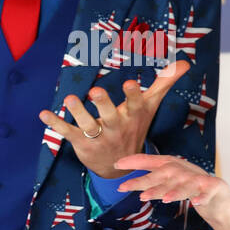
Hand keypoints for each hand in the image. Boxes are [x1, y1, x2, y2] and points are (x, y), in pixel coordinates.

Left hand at [38, 60, 189, 179]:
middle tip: (95, 92)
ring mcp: (97, 136)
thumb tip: (185, 63)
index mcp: (131, 116)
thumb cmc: (134, 127)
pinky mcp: (80, 142)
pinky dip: (55, 123)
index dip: (132, 94)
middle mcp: (114, 126)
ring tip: (69, 98)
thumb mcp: (149, 106)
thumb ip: (164, 84)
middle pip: (108, 115)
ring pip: (86, 124)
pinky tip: (44, 113)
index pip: (134, 104)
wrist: (119, 166)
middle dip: (102, 104)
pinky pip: (66, 132)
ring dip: (77, 112)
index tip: (130, 83)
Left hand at [113, 152, 229, 216]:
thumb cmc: (188, 186)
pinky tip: (194, 203)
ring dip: (174, 192)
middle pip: (162, 175)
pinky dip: (201, 198)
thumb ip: (148, 178)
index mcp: (170, 165)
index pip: (150, 161)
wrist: (217, 195)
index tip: (116, 164)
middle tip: (128, 188)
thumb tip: (123, 181)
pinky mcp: (212, 188)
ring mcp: (198, 179)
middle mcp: (182, 170)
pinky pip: (205, 194)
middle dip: (146, 182)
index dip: (134, 162)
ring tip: (163, 199)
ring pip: (183, 187)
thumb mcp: (167, 180)